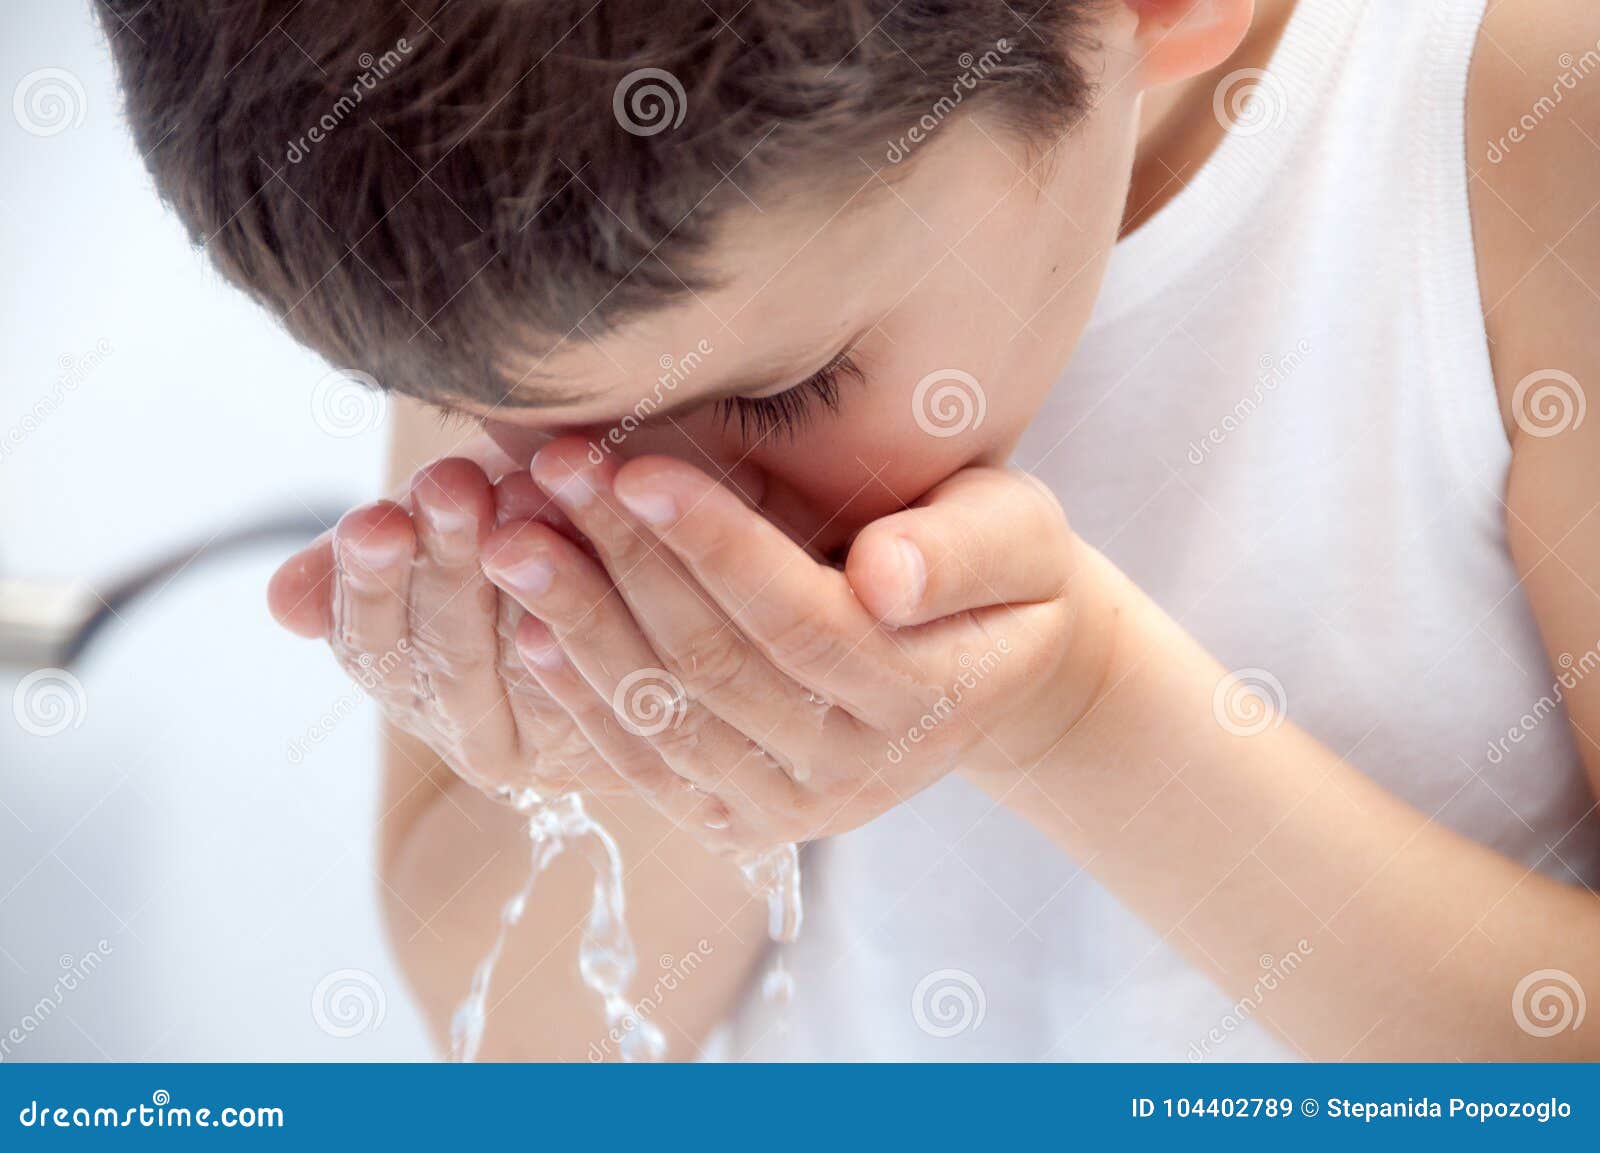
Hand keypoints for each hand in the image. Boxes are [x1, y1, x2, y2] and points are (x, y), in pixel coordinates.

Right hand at [267, 457, 707, 813]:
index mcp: (409, 688)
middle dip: (444, 563)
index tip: (378, 518)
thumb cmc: (522, 528)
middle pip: (445, 656)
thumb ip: (366, 566)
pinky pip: (603, 678)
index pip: (371, 646)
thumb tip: (282, 605)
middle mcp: (474, 736)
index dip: (371, 584)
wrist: (651, 562)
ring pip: (523, 662)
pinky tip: (590, 548)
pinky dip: (591, 608)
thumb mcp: (433, 535)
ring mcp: (551, 748)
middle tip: (451, 485)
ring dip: (519, 575)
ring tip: (521, 496)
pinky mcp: (627, 740)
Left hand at [477, 436, 1115, 851]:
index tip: (637, 469)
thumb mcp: (1017, 537)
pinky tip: (528, 631)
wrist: (990, 669)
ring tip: (512, 540)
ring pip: (668, 721)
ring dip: (581, 628)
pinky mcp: (738, 821)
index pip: (802, 624)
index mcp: (931, 700)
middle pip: (717, 672)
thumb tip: (885, 577)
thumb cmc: (999, 572)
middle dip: (624, 568)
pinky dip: (583, 702)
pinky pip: (647, 767)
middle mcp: (857, 775)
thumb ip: (962, 552)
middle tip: (550, 475)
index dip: (716, 549)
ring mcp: (792, 810)